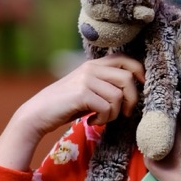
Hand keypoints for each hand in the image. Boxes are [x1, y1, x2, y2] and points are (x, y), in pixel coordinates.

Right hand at [0, 54, 144, 170]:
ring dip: (114, 113)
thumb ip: (107, 85)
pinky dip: (104, 119)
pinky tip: (92, 121)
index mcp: (95, 64)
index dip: (140, 73)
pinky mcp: (81, 93)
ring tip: (102, 118)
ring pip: (118, 96)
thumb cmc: (67, 104)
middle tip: (124, 113)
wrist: (39, 113)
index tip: (142, 88)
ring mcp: (86, 79)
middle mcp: (91, 68)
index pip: (126, 60)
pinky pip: (106, 108)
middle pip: (128, 79)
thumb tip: (136, 90)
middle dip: (132, 100)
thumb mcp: (89, 89)